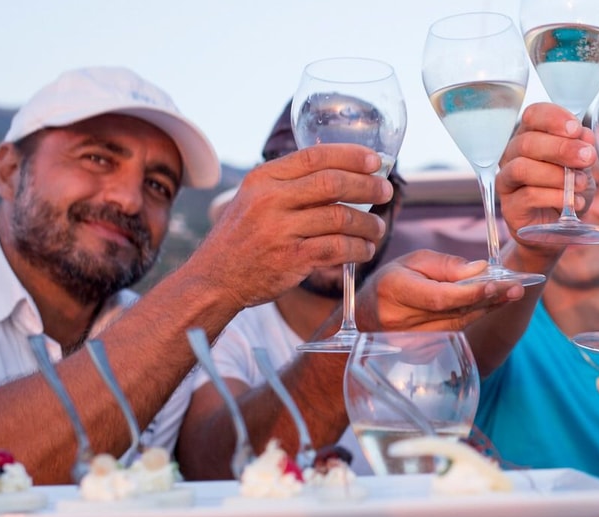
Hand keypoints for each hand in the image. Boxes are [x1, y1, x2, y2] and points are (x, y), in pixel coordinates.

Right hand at [196, 144, 390, 306]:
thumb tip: (343, 174)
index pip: (314, 156)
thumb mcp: (255, 199)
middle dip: (367, 187)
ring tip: (377, 228)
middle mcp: (270, 200)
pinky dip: (358, 249)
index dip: (351, 156)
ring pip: (340, 219)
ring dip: (367, 224)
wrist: (215, 278)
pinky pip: (337, 249)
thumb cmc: (242, 238)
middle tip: (384, 192)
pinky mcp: (291, 259)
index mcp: (263, 178)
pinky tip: (365, 250)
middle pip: (332, 184)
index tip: (375, 161)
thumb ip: (290, 185)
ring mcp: (280, 230)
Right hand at [357, 250, 524, 331]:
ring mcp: (409, 343)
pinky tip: (492, 305)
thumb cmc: (393, 283)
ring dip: (488, 309)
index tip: (497, 283)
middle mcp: (400, 321)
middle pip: (454, 313)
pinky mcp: (421, 354)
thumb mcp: (413, 262)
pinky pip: (454, 334)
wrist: (367, 318)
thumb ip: (446, 265)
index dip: (470, 292)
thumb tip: (480, 269)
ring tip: (512, 293)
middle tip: (517, 287)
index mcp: (394, 290)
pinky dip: (473, 319)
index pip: (439, 297)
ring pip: (459, 325)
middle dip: (489, 299)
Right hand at [497, 102, 597, 253]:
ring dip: (558, 174)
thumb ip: (582, 149)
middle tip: (587, 157)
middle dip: (561, 148)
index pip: (533, 115)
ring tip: (582, 184)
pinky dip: (556, 197)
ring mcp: (507, 181)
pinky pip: (529, 195)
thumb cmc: (567, 192)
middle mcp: (512, 155)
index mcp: (530, 137)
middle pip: (528, 142)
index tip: (577, 129)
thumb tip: (584, 135)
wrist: (558, 231)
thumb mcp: (582, 167)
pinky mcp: (509, 207)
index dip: (553, 118)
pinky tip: (575, 202)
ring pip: (523, 168)